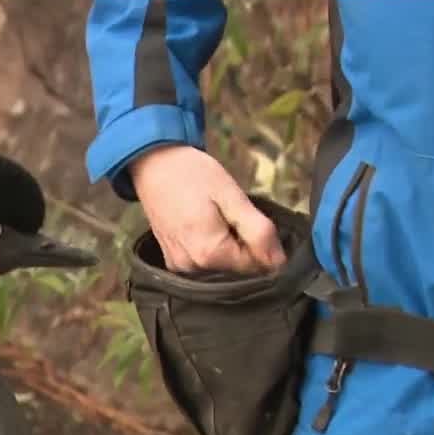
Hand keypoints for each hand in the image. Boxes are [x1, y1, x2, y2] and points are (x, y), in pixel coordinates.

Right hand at [129, 144, 285, 274]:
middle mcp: (193, 268)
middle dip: (245, 247)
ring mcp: (180, 267)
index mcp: (210, 253)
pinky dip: (212, 250)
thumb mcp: (231, 196)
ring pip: (222, 268)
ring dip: (229, 248)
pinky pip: (204, 265)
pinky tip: (205, 227)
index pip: (256, 267)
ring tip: (217, 218)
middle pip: (238, 270)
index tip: (253, 220)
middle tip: (233, 214)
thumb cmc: (193, 174)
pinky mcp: (173, 263)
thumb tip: (280, 263)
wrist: (153, 165)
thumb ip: (257, 230)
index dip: (263, 245)